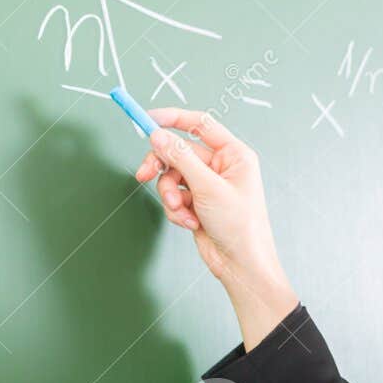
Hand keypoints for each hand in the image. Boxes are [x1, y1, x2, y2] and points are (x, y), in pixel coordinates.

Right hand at [133, 108, 297, 346]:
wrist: (241, 264)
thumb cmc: (240, 226)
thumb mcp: (208, 188)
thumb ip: (180, 158)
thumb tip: (158, 135)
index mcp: (233, 154)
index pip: (199, 124)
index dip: (172, 118)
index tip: (147, 120)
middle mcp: (221, 166)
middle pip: (178, 151)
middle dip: (161, 166)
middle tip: (142, 174)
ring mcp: (208, 185)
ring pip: (172, 176)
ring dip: (170, 195)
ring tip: (180, 210)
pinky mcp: (197, 202)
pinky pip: (175, 196)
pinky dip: (177, 210)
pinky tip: (189, 222)